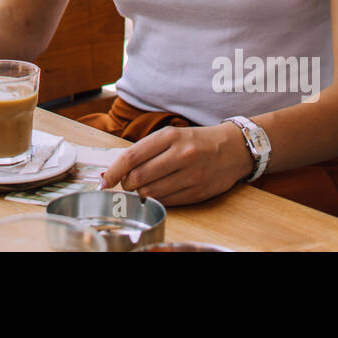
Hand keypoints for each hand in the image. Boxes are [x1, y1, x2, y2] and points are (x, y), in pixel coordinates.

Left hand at [99, 123, 253, 206]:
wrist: (234, 148)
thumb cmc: (197, 141)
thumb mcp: (172, 135)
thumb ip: (146, 150)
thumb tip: (118, 170)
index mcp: (170, 136)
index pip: (131, 157)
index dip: (113, 172)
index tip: (104, 181)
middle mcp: (180, 154)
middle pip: (138, 178)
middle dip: (126, 184)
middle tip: (127, 184)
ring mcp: (191, 175)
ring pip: (151, 193)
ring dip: (141, 194)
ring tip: (144, 187)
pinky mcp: (198, 192)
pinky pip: (167, 201)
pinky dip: (157, 199)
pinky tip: (159, 192)